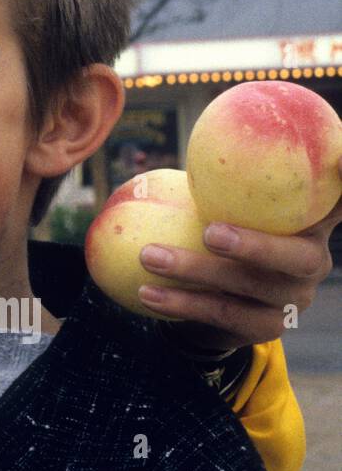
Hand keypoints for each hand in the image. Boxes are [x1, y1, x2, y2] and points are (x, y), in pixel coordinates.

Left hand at [138, 156, 341, 350]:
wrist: (210, 301)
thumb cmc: (216, 232)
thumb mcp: (221, 204)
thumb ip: (217, 181)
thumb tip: (174, 143)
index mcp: (308, 221)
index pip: (338, 200)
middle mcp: (312, 260)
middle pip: (296, 256)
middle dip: (254, 245)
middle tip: (209, 232)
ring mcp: (293, 298)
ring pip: (248, 286)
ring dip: (194, 270)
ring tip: (149, 256)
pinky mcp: (266, 327)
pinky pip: (221, 314)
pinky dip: (180, 303)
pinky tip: (146, 292)